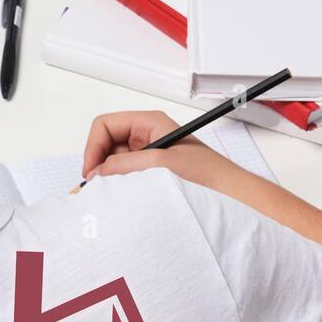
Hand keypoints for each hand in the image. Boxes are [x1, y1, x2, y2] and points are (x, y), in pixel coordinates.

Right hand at [80, 110, 241, 189]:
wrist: (229, 195)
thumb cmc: (208, 174)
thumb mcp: (163, 163)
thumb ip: (126, 164)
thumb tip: (97, 171)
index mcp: (149, 123)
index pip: (105, 125)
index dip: (93, 146)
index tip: (91, 170)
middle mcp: (145, 136)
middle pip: (105, 143)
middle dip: (97, 162)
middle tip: (95, 185)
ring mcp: (146, 156)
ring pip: (112, 162)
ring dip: (107, 177)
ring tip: (108, 193)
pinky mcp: (149, 174)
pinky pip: (123, 176)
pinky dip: (116, 186)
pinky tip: (120, 198)